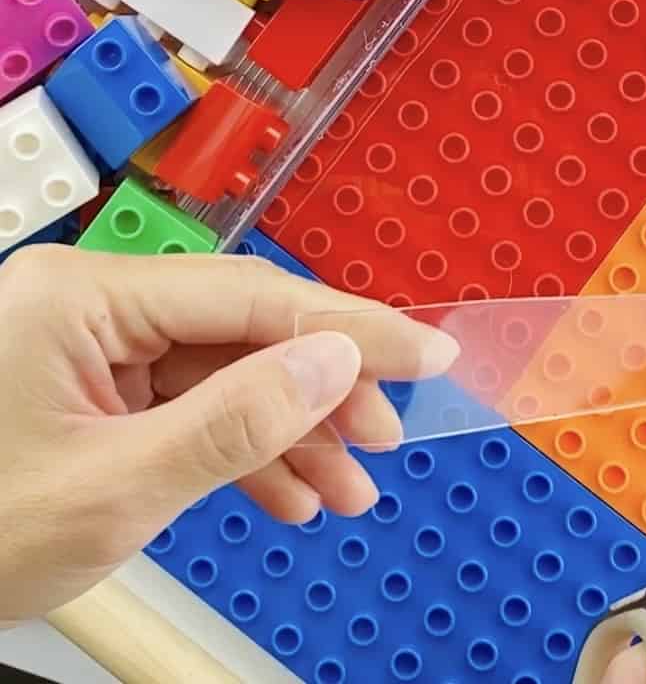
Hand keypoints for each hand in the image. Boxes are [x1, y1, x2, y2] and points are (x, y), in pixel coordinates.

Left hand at [0, 246, 458, 621]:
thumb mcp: (112, 490)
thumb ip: (233, 422)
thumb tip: (337, 362)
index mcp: (80, 296)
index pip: (249, 296)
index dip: (350, 326)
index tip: (426, 350)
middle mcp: (90, 305)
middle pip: (244, 330)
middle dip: (321, 388)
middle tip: (387, 432)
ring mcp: (95, 349)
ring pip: (227, 375)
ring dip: (291, 432)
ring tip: (347, 485)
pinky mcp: (99, 392)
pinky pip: (193, 408)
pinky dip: (245, 452)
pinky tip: (290, 491)